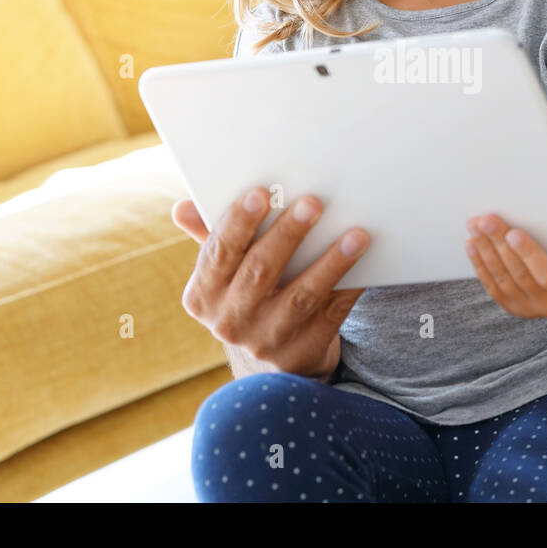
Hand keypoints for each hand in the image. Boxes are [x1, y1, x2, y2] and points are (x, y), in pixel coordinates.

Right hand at [172, 189, 368, 380]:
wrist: (270, 354)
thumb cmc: (247, 293)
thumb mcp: (225, 270)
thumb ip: (211, 236)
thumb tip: (183, 208)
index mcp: (203, 295)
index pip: (219, 253)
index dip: (239, 222)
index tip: (261, 193)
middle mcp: (229, 322)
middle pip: (260, 272)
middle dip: (288, 235)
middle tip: (313, 204)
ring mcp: (265, 342)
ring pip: (301, 297)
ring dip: (330, 263)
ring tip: (355, 236)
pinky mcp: (301, 354)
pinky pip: (330, 317)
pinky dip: (347, 289)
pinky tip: (364, 267)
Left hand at [464, 213, 546, 317]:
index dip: (530, 255)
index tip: (514, 232)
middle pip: (520, 275)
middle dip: (500, 245)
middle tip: (486, 218)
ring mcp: (529, 308)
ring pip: (503, 280)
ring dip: (485, 252)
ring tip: (475, 226)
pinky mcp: (512, 306)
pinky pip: (493, 287)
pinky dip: (480, 265)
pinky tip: (472, 244)